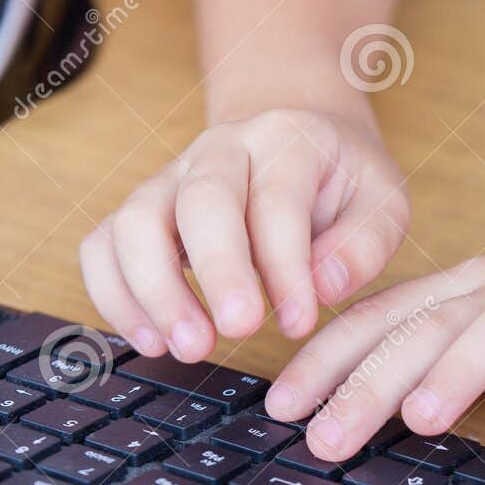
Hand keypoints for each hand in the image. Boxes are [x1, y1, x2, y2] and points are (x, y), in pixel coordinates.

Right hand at [80, 109, 408, 361]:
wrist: (296, 136)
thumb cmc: (341, 183)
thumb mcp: (383, 202)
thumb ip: (364, 245)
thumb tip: (322, 287)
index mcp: (285, 140)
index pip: (277, 201)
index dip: (285, 266)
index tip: (299, 324)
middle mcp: (219, 151)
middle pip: (199, 202)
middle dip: (217, 271)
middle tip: (238, 331)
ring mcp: (170, 179)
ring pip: (135, 222)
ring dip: (155, 291)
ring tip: (190, 348)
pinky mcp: (141, 213)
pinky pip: (102, 246)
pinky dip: (114, 296)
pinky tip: (152, 341)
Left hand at [262, 227, 484, 459]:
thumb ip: (438, 361)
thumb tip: (356, 408)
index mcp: (465, 292)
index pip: (381, 320)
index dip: (326, 361)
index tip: (279, 409)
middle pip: (427, 328)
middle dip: (369, 382)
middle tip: (324, 437)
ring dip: (457, 371)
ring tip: (419, 421)